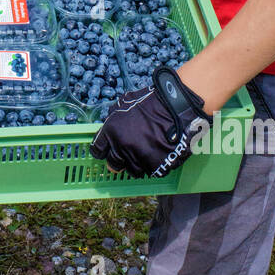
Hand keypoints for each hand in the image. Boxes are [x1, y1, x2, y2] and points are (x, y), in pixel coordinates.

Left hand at [91, 66, 210, 178]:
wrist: (176, 107)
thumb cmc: (152, 102)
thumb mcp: (124, 103)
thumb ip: (113, 118)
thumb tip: (110, 127)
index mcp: (111, 132)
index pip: (98, 150)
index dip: (103, 151)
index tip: (107, 151)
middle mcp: (122, 147)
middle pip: (113, 164)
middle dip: (118, 161)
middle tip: (127, 155)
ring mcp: (139, 158)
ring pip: (132, 171)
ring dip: (137, 164)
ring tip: (146, 154)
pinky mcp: (156, 167)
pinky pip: (151, 172)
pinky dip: (155, 166)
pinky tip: (159, 154)